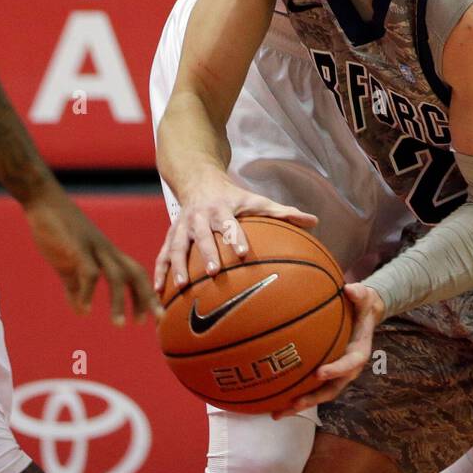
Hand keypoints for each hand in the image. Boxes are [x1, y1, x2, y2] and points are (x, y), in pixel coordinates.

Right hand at [23, 189, 155, 323]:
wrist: (43, 201)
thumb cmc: (57, 231)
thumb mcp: (68, 265)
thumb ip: (76, 288)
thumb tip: (83, 312)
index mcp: (107, 254)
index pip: (135, 274)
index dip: (145, 295)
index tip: (153, 317)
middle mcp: (107, 250)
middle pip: (136, 273)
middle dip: (147, 297)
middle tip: (158, 319)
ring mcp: (94, 248)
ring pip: (116, 276)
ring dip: (120, 301)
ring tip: (120, 325)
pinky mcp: (77, 248)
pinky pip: (89, 271)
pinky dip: (89, 292)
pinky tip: (85, 309)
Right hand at [153, 174, 317, 291]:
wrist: (198, 179)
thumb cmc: (233, 197)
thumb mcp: (255, 200)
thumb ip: (282, 213)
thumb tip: (313, 222)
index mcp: (222, 209)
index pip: (229, 223)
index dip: (235, 236)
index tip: (243, 253)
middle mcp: (200, 217)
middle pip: (202, 235)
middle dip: (207, 252)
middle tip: (215, 272)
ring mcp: (182, 226)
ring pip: (177, 246)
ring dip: (178, 266)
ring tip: (182, 287)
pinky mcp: (171, 235)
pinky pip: (162, 254)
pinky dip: (160, 272)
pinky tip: (159, 293)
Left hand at [273, 282, 384, 418]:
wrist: (363, 315)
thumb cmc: (362, 305)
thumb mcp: (364, 297)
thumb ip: (359, 293)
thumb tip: (349, 288)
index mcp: (358, 352)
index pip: (349, 364)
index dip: (335, 370)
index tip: (319, 373)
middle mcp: (347, 368)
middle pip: (331, 389)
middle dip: (313, 398)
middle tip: (295, 404)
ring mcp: (335, 373)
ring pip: (319, 393)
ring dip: (300, 404)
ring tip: (277, 413)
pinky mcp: (324, 373)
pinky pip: (310, 386)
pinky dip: (294, 395)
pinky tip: (273, 400)